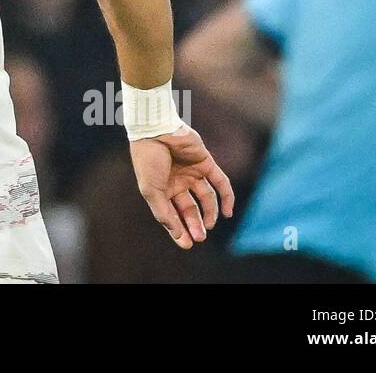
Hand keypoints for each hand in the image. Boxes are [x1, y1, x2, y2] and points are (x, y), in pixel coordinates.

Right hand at [129, 124, 234, 248]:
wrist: (155, 130)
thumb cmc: (147, 160)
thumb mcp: (151, 191)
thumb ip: (164, 213)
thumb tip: (178, 235)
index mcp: (162, 189)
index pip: (173, 214)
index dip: (179, 230)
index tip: (187, 244)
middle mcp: (178, 182)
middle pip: (190, 208)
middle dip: (195, 224)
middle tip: (200, 237)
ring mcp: (192, 172)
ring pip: (206, 198)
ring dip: (210, 213)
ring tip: (209, 225)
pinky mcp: (205, 162)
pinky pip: (220, 182)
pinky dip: (226, 197)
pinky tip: (228, 212)